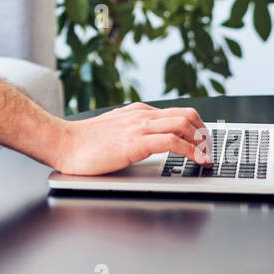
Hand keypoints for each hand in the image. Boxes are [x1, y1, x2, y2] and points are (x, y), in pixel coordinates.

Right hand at [50, 102, 211, 175]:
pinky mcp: (136, 142)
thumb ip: (135, 134)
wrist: (63, 144)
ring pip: (185, 125)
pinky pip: (173, 142)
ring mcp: (140, 126)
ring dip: (202, 143)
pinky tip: (197, 161)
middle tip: (210, 152)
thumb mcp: (117, 133)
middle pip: (188, 115)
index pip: (178, 113)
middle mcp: (142, 115)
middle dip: (205, 134)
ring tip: (207, 158)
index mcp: (139, 112)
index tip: (205, 143)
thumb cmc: (84, 144)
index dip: (198, 128)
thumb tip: (154, 145)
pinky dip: (192, 151)